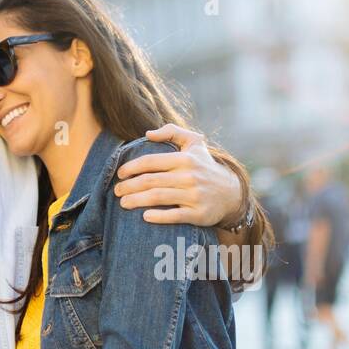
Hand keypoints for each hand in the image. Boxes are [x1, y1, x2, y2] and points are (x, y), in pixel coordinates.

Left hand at [113, 124, 243, 226]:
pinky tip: (145, 216)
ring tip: (123, 203)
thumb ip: (172, 132)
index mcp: (185, 159)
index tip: (120, 173)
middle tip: (116, 191)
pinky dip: (159, 216)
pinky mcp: (199, 214)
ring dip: (136, 200)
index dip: (132, 167)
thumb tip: (148, 134)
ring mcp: (195, 196)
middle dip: (129, 186)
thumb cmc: (204, 166)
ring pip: (158, 197)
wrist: (231, 193)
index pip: (151, 161)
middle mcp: (190, 176)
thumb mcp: (194, 143)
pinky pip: (175, 216)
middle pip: (150, 181)